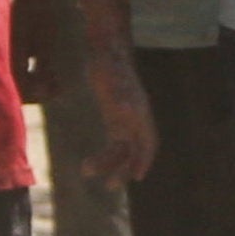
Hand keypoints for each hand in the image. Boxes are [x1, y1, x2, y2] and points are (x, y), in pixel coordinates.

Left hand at [83, 45, 160, 185]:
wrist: (105, 50)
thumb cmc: (110, 63)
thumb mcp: (113, 77)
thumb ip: (120, 94)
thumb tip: (125, 109)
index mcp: (140, 111)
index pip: (149, 141)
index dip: (145, 159)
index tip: (137, 176)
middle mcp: (135, 117)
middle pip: (133, 149)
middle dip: (123, 168)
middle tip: (109, 186)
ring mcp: (125, 118)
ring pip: (121, 148)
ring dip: (108, 163)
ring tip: (86, 170)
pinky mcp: (114, 116)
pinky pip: (114, 142)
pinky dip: (106, 155)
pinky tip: (91, 165)